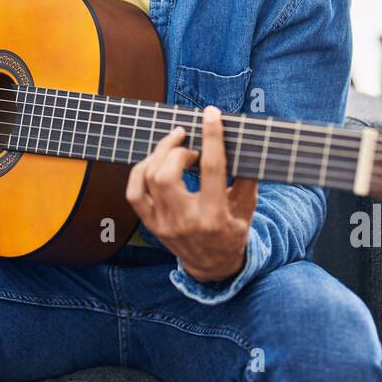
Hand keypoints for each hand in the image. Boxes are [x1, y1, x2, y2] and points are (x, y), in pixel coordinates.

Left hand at [125, 105, 256, 282]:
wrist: (213, 266)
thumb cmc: (232, 231)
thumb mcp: (247, 207)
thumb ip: (246, 176)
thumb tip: (244, 141)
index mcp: (214, 215)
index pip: (212, 169)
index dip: (211, 137)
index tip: (211, 114)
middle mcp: (185, 220)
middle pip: (166, 175)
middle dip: (177, 150)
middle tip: (191, 145)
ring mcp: (163, 224)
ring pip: (147, 180)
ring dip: (158, 154)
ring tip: (174, 145)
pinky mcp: (151, 224)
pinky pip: (133, 193)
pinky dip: (140, 171)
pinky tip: (154, 161)